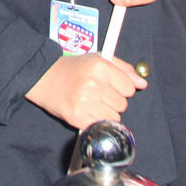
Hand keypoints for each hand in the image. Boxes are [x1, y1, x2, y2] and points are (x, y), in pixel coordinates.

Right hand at [25, 53, 147, 128]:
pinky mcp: (78, 117)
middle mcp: (93, 83)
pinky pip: (101, 126)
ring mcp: (85, 101)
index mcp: (100, 66)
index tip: (108, 85)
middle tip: (95, 93)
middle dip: (112, 101)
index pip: (129, 87)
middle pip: (123, 104)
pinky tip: (85, 111)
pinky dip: (96, 122)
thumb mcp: (97, 59)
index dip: (120, 88)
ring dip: (105, 113)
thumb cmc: (72, 68)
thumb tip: (142, 83)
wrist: (42, 77)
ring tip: (89, 102)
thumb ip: (122, 69)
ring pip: (114, 117)